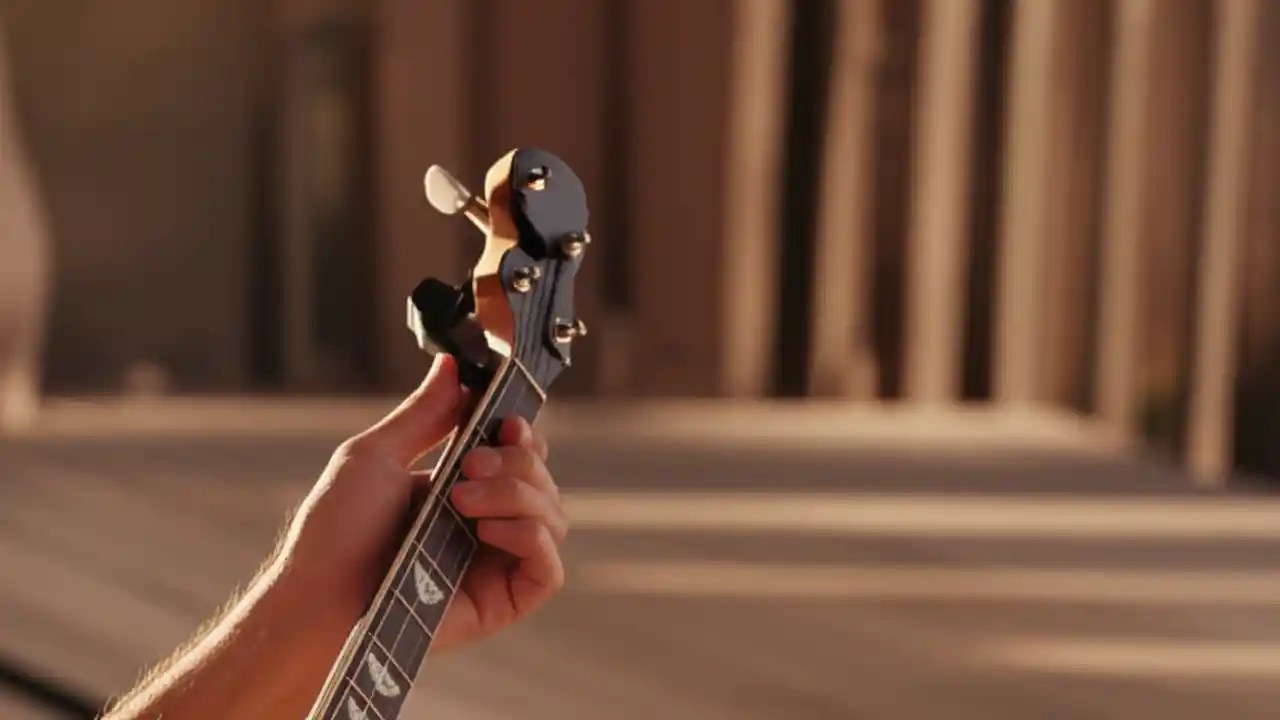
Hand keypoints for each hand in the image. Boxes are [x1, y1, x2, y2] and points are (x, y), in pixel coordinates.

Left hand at [286, 353, 566, 651]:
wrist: (319, 598)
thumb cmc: (335, 532)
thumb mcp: (375, 457)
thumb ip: (423, 413)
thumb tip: (451, 364)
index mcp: (458, 490)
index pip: (520, 456)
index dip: (524, 436)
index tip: (506, 424)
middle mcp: (484, 526)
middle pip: (542, 481)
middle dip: (516, 461)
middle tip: (468, 465)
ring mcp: (495, 565)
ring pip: (553, 519)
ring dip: (519, 495)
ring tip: (463, 501)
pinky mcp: (502, 603)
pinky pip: (550, 569)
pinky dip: (531, 538)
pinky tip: (488, 530)